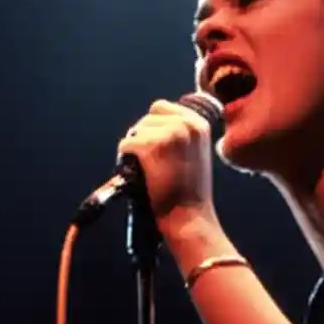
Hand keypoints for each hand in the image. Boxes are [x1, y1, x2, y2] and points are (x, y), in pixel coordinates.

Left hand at [117, 99, 217, 235]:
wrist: (188, 216)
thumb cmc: (191, 191)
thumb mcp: (197, 152)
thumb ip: (183, 134)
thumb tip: (157, 123)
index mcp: (199, 124)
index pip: (163, 107)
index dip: (156, 125)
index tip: (157, 145)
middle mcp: (185, 124)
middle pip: (148, 116)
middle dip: (145, 134)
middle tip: (148, 158)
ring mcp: (168, 133)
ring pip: (137, 130)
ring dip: (136, 147)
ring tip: (145, 167)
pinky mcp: (150, 146)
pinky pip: (126, 144)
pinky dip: (125, 158)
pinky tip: (136, 172)